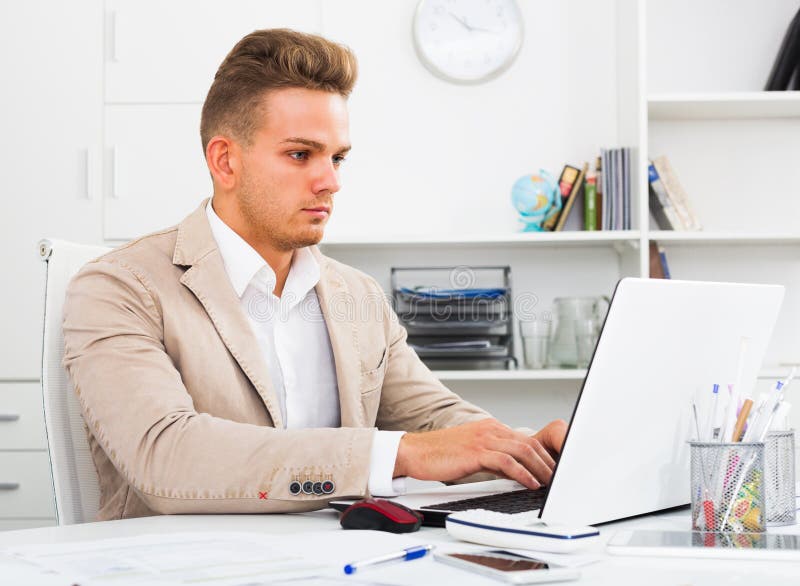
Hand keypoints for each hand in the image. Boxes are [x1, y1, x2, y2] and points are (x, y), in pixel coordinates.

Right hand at [393, 418, 565, 489]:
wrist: (416, 451)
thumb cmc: (441, 454)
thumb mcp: (473, 453)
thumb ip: (495, 459)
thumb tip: (516, 473)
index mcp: (491, 427)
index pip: (525, 439)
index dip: (543, 455)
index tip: (553, 470)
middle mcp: (490, 429)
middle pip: (529, 443)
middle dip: (547, 462)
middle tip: (558, 478)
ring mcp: (483, 439)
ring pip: (522, 450)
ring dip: (540, 468)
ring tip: (549, 482)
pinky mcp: (476, 451)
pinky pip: (506, 462)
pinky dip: (523, 473)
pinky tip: (529, 483)